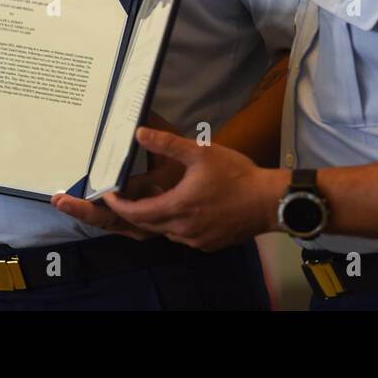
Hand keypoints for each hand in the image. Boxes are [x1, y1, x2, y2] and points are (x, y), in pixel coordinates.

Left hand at [100, 127, 286, 251]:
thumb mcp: (200, 153)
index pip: (135, 213)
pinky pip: (183, 237)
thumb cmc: (236, 175)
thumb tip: (139, 133)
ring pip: (165, 232)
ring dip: (155, 218)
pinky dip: (175, 225)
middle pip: (146, 225)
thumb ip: (167, 144)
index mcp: (177, 207)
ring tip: (153, 200)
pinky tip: (182, 210)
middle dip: (131, 213)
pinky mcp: (209, 244)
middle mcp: (182, 229)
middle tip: (122, 199)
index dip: (118, 205)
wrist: (270, 201)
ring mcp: (196, 240)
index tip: (108, 195)